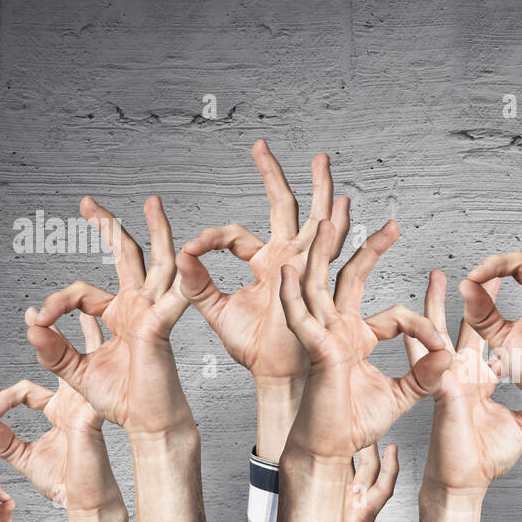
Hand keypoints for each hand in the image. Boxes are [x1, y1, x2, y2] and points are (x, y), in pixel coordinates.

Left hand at [0, 313, 122, 513]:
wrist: (88, 501)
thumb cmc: (65, 483)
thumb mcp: (24, 460)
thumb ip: (4, 442)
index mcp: (60, 411)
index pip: (28, 391)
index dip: (6, 398)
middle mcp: (75, 402)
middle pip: (65, 358)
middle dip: (50, 334)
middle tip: (33, 313)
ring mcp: (87, 403)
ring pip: (85, 357)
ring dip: (79, 331)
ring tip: (61, 313)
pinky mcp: (92, 411)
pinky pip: (83, 382)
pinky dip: (84, 366)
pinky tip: (79, 351)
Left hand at [26, 196, 192, 437]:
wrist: (147, 424)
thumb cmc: (122, 400)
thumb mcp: (75, 371)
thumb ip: (53, 348)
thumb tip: (31, 324)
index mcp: (119, 316)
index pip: (82, 292)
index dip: (56, 301)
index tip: (40, 319)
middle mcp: (137, 309)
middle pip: (127, 258)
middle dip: (108, 228)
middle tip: (89, 204)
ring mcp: (152, 314)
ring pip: (158, 264)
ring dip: (156, 232)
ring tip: (152, 203)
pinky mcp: (161, 326)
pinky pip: (173, 296)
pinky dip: (182, 276)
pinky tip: (186, 255)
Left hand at [177, 141, 349, 386]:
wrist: (278, 375)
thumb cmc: (255, 351)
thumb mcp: (216, 311)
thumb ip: (196, 283)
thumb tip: (178, 254)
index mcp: (264, 264)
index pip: (234, 235)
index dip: (210, 238)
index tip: (190, 248)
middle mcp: (286, 258)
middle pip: (283, 207)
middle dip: (273, 175)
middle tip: (261, 147)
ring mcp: (305, 265)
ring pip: (314, 218)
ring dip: (319, 190)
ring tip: (321, 162)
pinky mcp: (315, 280)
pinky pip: (328, 250)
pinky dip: (337, 230)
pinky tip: (343, 209)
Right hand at [279, 220, 450, 460]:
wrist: (330, 450)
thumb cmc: (356, 425)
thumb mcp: (402, 396)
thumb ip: (425, 376)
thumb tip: (451, 355)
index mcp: (359, 341)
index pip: (396, 316)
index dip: (424, 326)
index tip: (445, 345)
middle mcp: (340, 333)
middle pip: (352, 280)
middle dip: (369, 250)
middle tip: (391, 224)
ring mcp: (324, 338)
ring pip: (321, 286)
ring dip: (322, 255)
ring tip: (326, 223)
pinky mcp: (316, 351)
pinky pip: (302, 318)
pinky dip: (293, 295)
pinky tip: (289, 272)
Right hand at [406, 271, 521, 492]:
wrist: (463, 481)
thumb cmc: (484, 457)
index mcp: (480, 378)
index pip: (491, 339)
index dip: (498, 320)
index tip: (509, 305)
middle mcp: (462, 373)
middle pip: (468, 326)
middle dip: (475, 297)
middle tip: (481, 270)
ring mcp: (447, 378)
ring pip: (438, 332)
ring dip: (435, 304)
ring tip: (437, 277)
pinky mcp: (436, 389)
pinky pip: (423, 359)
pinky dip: (421, 340)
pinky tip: (420, 319)